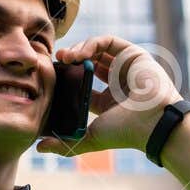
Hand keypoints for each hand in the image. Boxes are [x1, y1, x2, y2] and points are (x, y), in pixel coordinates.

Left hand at [35, 35, 181, 157]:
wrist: (151, 123)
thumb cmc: (125, 132)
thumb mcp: (90, 137)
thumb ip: (65, 144)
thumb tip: (39, 147)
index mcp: (107, 101)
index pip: (82, 83)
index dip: (66, 77)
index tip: (51, 76)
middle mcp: (117, 82)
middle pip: (88, 64)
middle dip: (70, 61)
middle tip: (55, 62)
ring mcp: (125, 67)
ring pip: (96, 50)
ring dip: (78, 50)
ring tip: (64, 58)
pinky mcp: (132, 54)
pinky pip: (108, 42)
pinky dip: (91, 44)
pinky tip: (78, 54)